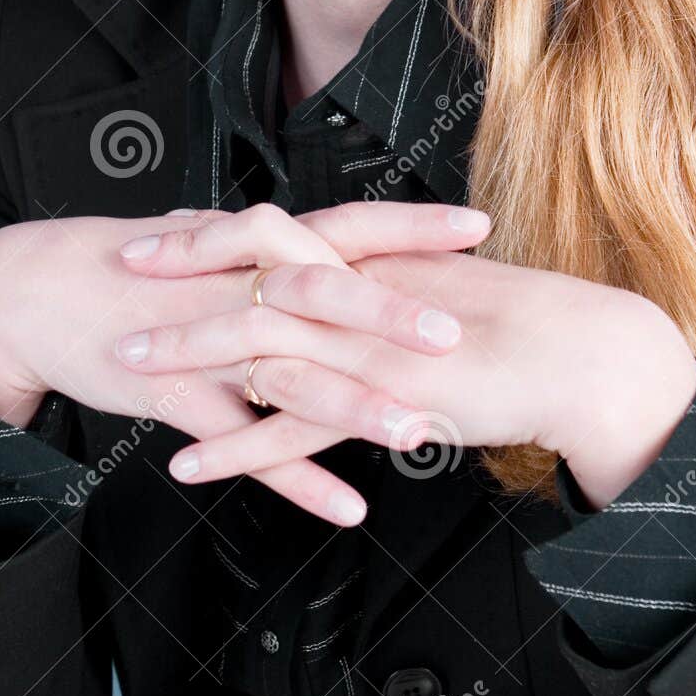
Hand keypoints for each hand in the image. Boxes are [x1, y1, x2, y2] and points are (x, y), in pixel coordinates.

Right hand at [0, 203, 482, 523]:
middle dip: (391, 313)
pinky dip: (297, 478)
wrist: (30, 292)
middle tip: (455, 335)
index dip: (408, 224)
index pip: (342, 224)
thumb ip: (263, 245)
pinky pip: (244, 444)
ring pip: (289, 375)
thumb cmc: (123, 265)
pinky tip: (347, 507)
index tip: (475, 224)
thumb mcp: (200, 242)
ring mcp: (203, 343)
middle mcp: (234, 286)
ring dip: (357, 406)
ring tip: (422, 436)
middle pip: (322, 292)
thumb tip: (316, 235)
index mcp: (251, 246)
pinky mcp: (173, 396)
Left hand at [119, 231, 695, 511]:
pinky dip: (232, 450)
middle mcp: (358, 293)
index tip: (155, 231)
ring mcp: (363, 348)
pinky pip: (290, 432)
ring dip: (187, 358)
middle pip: (249, 273)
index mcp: (369, 257)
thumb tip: (345, 276)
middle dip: (177, 273)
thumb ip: (382, 281)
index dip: (208, 231)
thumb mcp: (434, 286)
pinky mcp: (378, 405)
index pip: (273, 230)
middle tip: (118, 270)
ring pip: (256, 346)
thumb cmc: (515, 322)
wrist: (577, 355)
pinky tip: (185, 465)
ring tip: (125, 369)